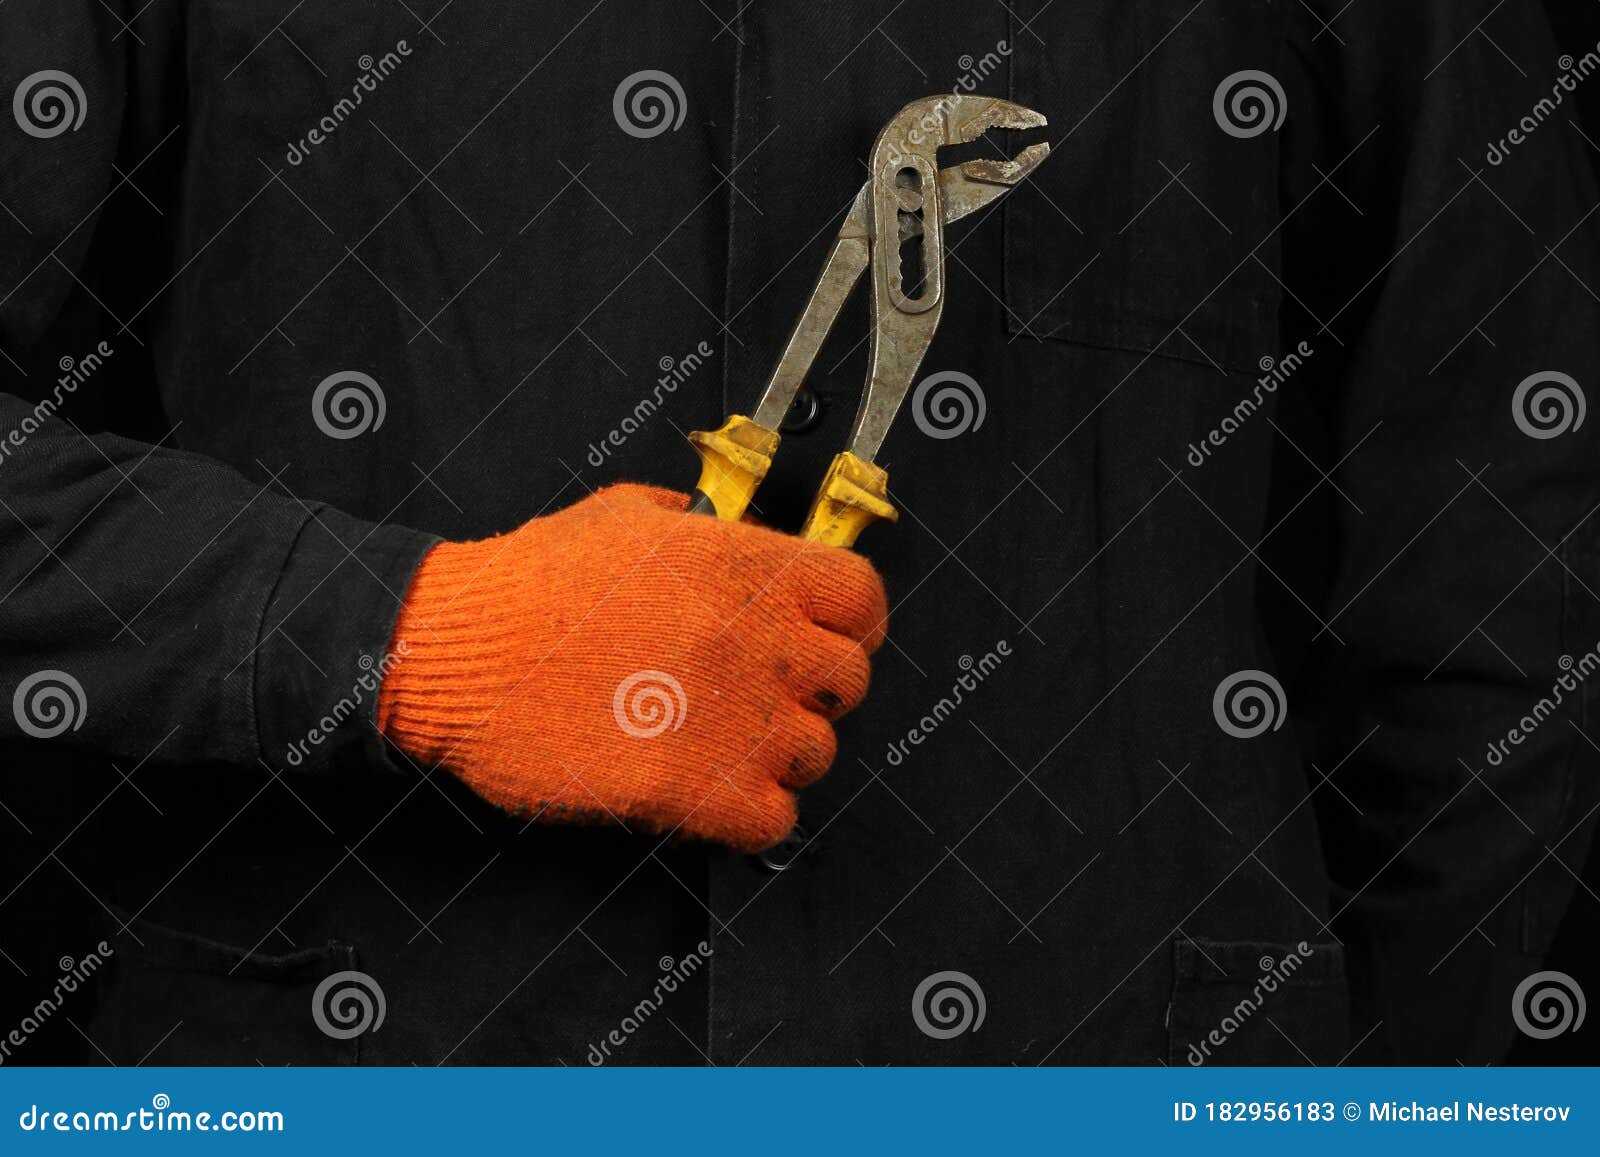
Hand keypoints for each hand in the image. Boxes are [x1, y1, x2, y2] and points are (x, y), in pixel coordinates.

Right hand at [377, 484, 886, 850]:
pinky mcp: (693, 790)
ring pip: (816, 754)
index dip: (851, 621)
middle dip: (816, 689)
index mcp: (744, 569)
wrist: (460, 653)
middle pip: (849, 682)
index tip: (830, 634)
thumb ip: (692, 522)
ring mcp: (732, 720)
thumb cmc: (528, 587)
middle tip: (769, 691)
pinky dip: (753, 813)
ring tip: (728, 741)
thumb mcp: (621, 515)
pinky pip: (774, 820)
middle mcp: (755, 642)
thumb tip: (719, 527)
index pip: (862, 600)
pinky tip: (716, 790)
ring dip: (781, 752)